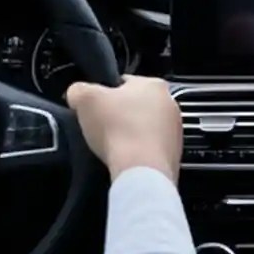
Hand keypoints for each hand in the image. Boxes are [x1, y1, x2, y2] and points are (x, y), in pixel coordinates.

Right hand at [66, 75, 181, 182]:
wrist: (141, 171)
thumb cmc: (117, 127)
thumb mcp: (86, 99)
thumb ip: (79, 90)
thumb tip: (77, 93)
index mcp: (154, 84)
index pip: (124, 83)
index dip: (104, 95)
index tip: (94, 108)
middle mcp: (171, 104)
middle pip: (135, 106)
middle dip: (119, 116)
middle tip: (101, 128)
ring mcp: (176, 132)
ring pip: (144, 129)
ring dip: (130, 136)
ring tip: (112, 148)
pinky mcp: (175, 156)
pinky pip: (150, 151)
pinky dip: (138, 155)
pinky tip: (125, 161)